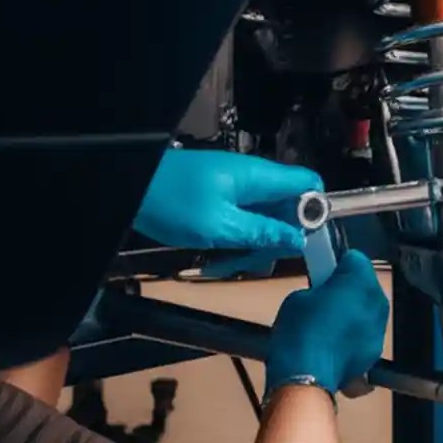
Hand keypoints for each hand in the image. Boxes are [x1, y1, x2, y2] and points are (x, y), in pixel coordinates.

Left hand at [135, 149, 321, 250]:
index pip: (309, 183)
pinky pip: (243, 216)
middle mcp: (253, 178)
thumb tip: (299, 239)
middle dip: (280, 236)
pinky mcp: (219, 194)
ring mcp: (235, 186)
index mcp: (259, 177)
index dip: (316, 210)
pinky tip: (219, 255)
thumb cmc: (172, 202)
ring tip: (229, 264)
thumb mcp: (219, 226)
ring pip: (265, 215)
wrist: (126, 186)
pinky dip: (237, 237)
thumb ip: (262, 232)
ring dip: (255, 241)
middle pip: (288, 205)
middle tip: (256, 263)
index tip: (305, 241)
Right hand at [265, 250, 388, 395]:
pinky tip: (335, 347)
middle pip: (365, 285)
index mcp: (360, 280)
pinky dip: (354, 337)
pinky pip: (365, 335)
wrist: (306, 377)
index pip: (355, 258)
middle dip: (349, 289)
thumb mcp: (298, 297)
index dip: (337, 265)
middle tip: (324, 299)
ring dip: (354, 313)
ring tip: (330, 326)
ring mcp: (380, 328)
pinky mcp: (376, 351)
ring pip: (368, 311)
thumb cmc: (300, 330)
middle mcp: (377, 301)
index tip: (323, 274)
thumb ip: (318, 287)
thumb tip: (324, 292)